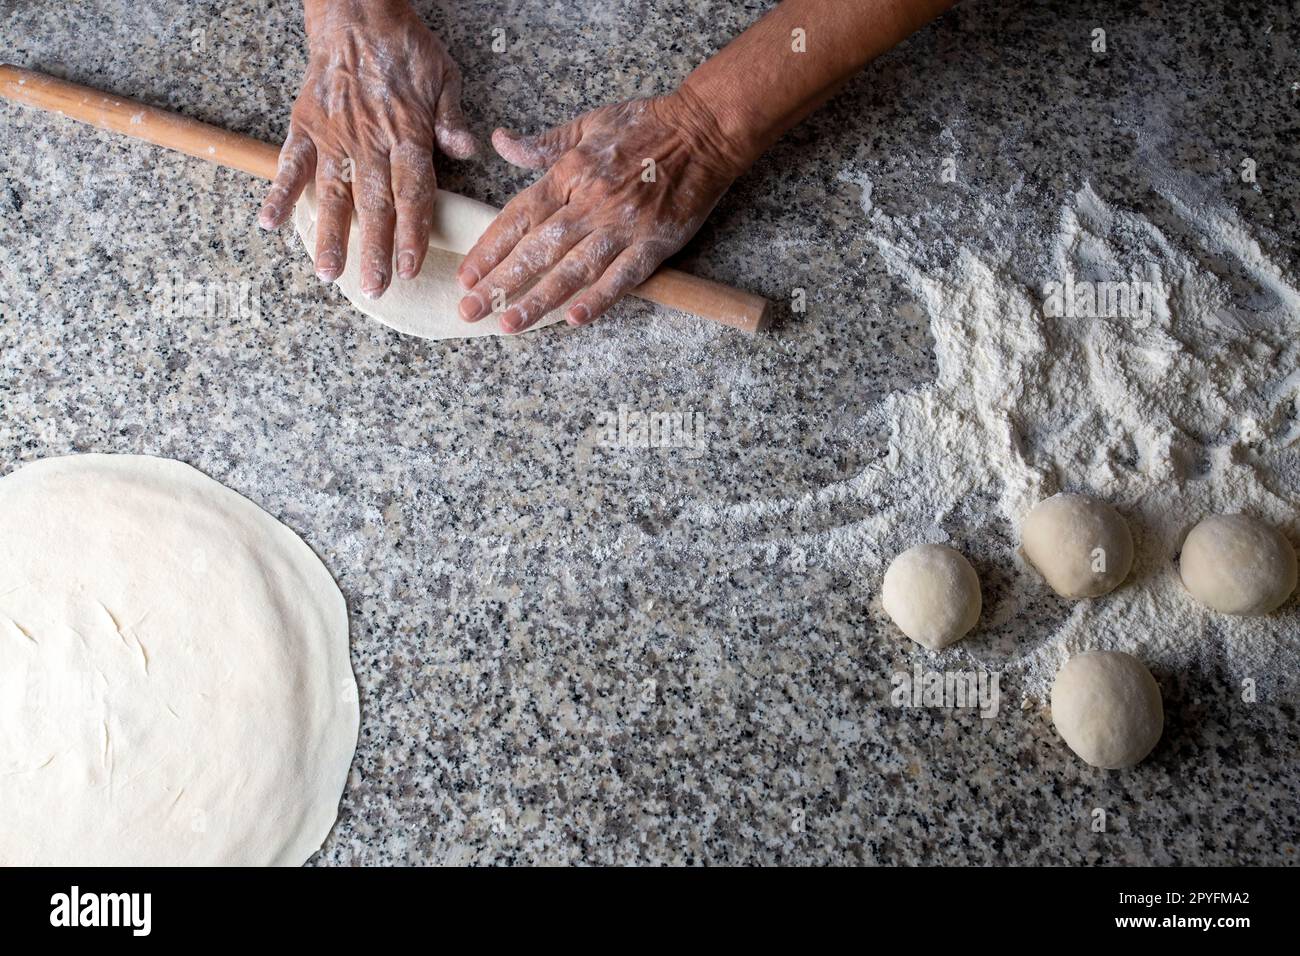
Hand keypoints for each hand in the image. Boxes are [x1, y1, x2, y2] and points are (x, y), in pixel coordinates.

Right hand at [257, 0, 476, 298]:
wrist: (356, 12)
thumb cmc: (405, 48)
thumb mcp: (444, 77)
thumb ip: (451, 119)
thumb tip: (466, 150)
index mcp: (406, 133)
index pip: (413, 193)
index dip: (412, 233)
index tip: (409, 267)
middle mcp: (369, 141)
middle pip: (374, 205)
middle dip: (374, 251)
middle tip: (374, 289)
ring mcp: (334, 135)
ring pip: (333, 193)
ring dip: (331, 235)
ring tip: (328, 273)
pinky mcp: (306, 125)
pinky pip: (290, 162)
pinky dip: (279, 192)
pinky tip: (269, 224)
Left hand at [456, 90, 745, 331]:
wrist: (704, 130)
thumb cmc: (645, 124)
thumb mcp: (587, 123)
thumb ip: (542, 144)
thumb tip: (502, 143)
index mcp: (570, 173)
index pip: (519, 216)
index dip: (491, 248)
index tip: (467, 274)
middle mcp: (590, 203)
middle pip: (538, 249)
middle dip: (501, 282)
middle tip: (471, 310)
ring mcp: (623, 226)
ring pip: (573, 269)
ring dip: (539, 299)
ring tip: (510, 325)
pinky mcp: (654, 243)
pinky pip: (622, 276)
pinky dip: (598, 298)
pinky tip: (572, 318)